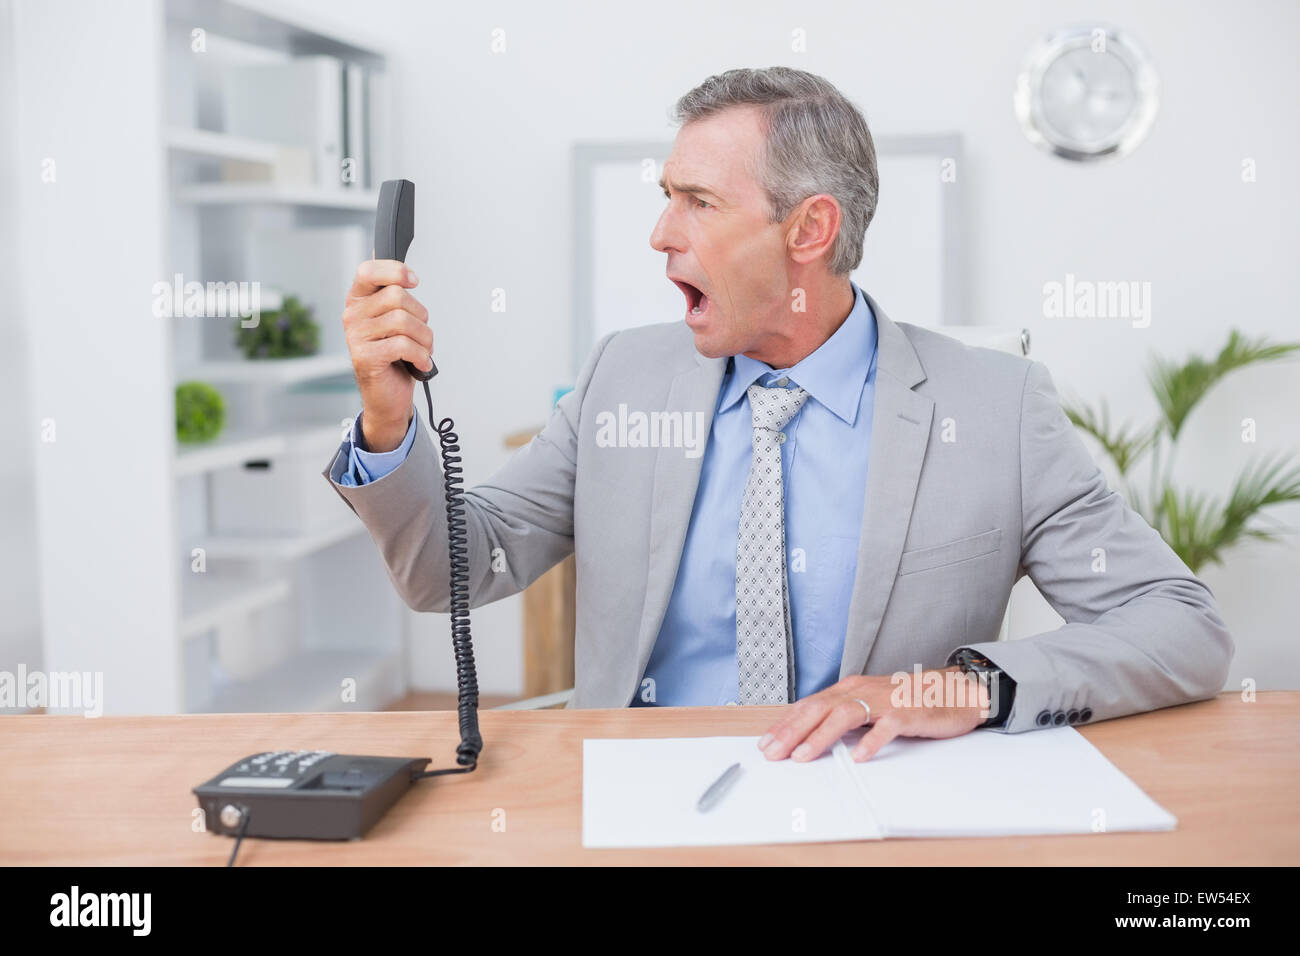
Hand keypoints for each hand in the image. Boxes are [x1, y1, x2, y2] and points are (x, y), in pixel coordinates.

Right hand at [342, 259, 433, 450]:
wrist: (388, 396)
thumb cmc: (395, 357)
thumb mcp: (395, 322)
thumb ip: (396, 299)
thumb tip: (407, 275)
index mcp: (358, 300)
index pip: (369, 270)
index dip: (395, 271)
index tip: (414, 281)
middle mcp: (353, 315)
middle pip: (397, 296)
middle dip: (421, 316)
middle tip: (422, 334)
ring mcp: (356, 336)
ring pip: (404, 321)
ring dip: (425, 339)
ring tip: (423, 351)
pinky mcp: (365, 357)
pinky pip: (403, 345)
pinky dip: (420, 356)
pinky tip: (421, 363)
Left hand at [756, 667, 988, 763]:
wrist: (953, 691)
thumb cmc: (908, 701)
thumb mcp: (869, 705)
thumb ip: (844, 717)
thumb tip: (811, 735)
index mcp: (849, 689)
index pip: (809, 705)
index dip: (785, 724)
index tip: (766, 742)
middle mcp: (862, 691)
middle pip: (819, 709)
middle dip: (791, 731)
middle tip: (773, 752)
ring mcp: (884, 701)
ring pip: (845, 715)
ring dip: (820, 737)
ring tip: (802, 756)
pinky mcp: (907, 713)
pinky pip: (886, 726)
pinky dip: (871, 742)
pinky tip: (859, 757)